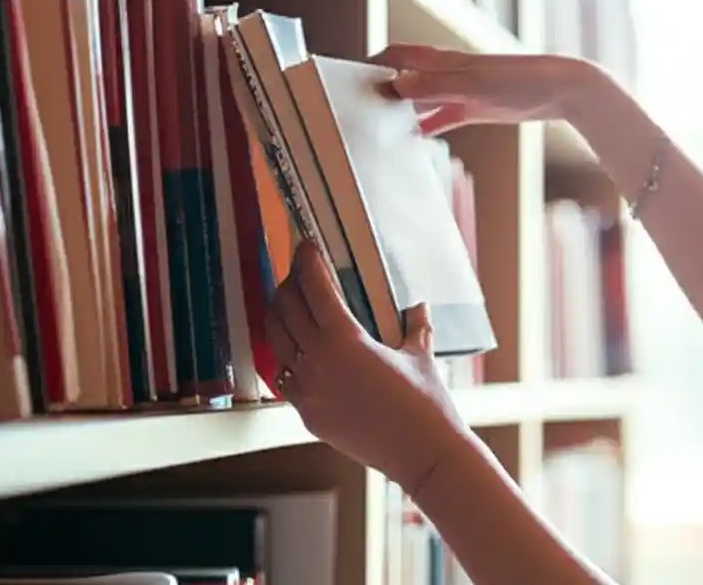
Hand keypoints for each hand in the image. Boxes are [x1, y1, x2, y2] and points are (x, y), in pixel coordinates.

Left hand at [264, 240, 468, 494]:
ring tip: (290, 303)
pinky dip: (285, 354)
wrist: (423, 454)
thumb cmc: (427, 403)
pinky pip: (283, 375)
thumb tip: (417, 305)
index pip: (313, 289)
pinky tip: (295, 346)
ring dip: (280, 316)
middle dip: (289, 284)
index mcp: (345, 341)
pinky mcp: (307, 414)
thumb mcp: (421, 355)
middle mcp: (317, 363)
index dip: (306, 263)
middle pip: (286, 309)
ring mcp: (307, 391)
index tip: (306, 247)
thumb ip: (415, 325)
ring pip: (276, 341)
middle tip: (299, 272)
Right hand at [368, 44, 616, 134]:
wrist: (561, 89)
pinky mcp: (476, 108)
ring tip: (378, 124)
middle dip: (382, 87)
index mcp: (444, 61)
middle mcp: (448, 73)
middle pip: (406, 77)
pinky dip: (426, 123)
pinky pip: (443, 116)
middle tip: (356, 105)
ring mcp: (461, 91)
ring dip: (402, 108)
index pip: (398, 56)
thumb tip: (395, 86)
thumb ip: (434, 86)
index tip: (348, 76)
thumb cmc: (521, 79)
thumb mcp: (473, 85)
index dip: (374, 63)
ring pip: (422, 98)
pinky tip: (414, 136)